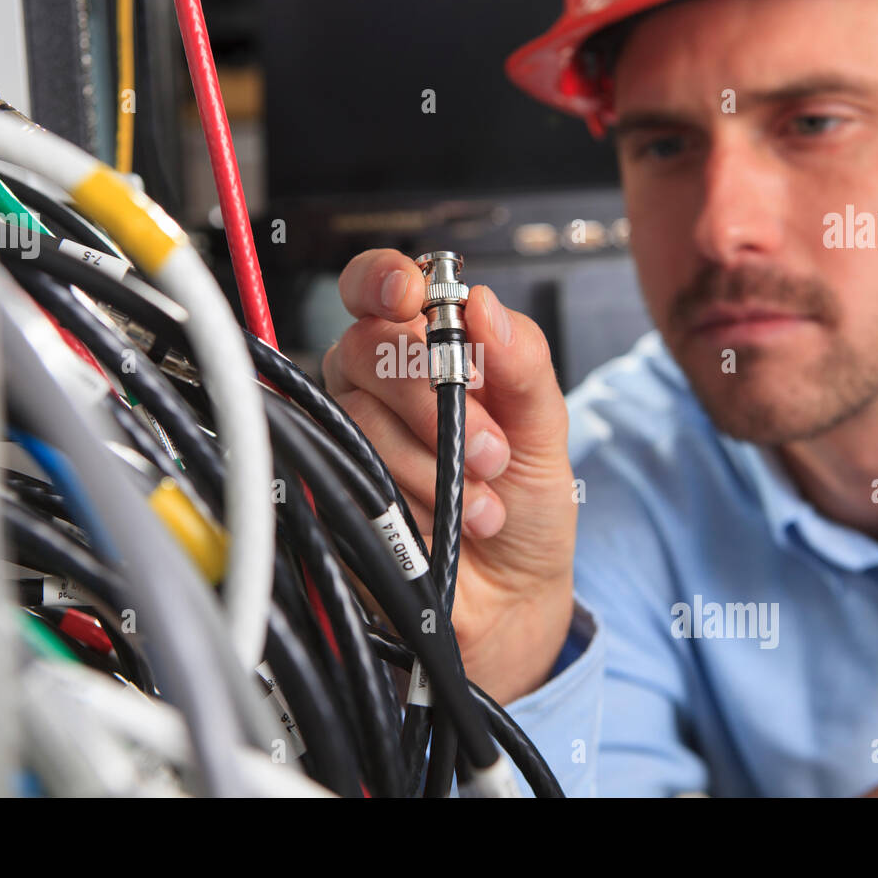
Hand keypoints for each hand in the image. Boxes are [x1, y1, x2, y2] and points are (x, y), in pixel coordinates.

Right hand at [323, 248, 577, 702]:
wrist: (512, 598)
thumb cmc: (524, 504)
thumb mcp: (545, 428)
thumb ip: (523, 363)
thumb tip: (485, 303)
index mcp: (424, 350)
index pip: (377, 288)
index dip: (383, 279)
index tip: (413, 296)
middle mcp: (376, 386)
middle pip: (367, 347)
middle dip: (434, 397)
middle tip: (492, 449)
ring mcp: (349, 437)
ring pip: (361, 416)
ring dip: (435, 463)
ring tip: (483, 505)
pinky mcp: (332, 489)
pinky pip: (348, 471)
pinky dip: (408, 497)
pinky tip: (443, 522)